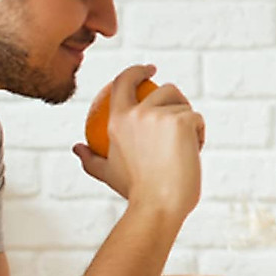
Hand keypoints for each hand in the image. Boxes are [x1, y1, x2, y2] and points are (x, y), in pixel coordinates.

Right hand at [73, 65, 203, 218]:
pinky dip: (199, 134)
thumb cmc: (135, 193)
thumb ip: (90, 159)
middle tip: (183, 115)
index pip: (124, 81)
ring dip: (188, 122)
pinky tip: (194, 151)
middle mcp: (137, 112)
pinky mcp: (183, 120)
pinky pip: (197, 119)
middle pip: (165, 89)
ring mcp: (161, 115)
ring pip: (184, 105)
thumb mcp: (108, 173)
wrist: (158, 206)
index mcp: (117, 119)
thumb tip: (77, 148)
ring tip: (186, 147)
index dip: (137, 70)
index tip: (149, 70)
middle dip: (176, 99)